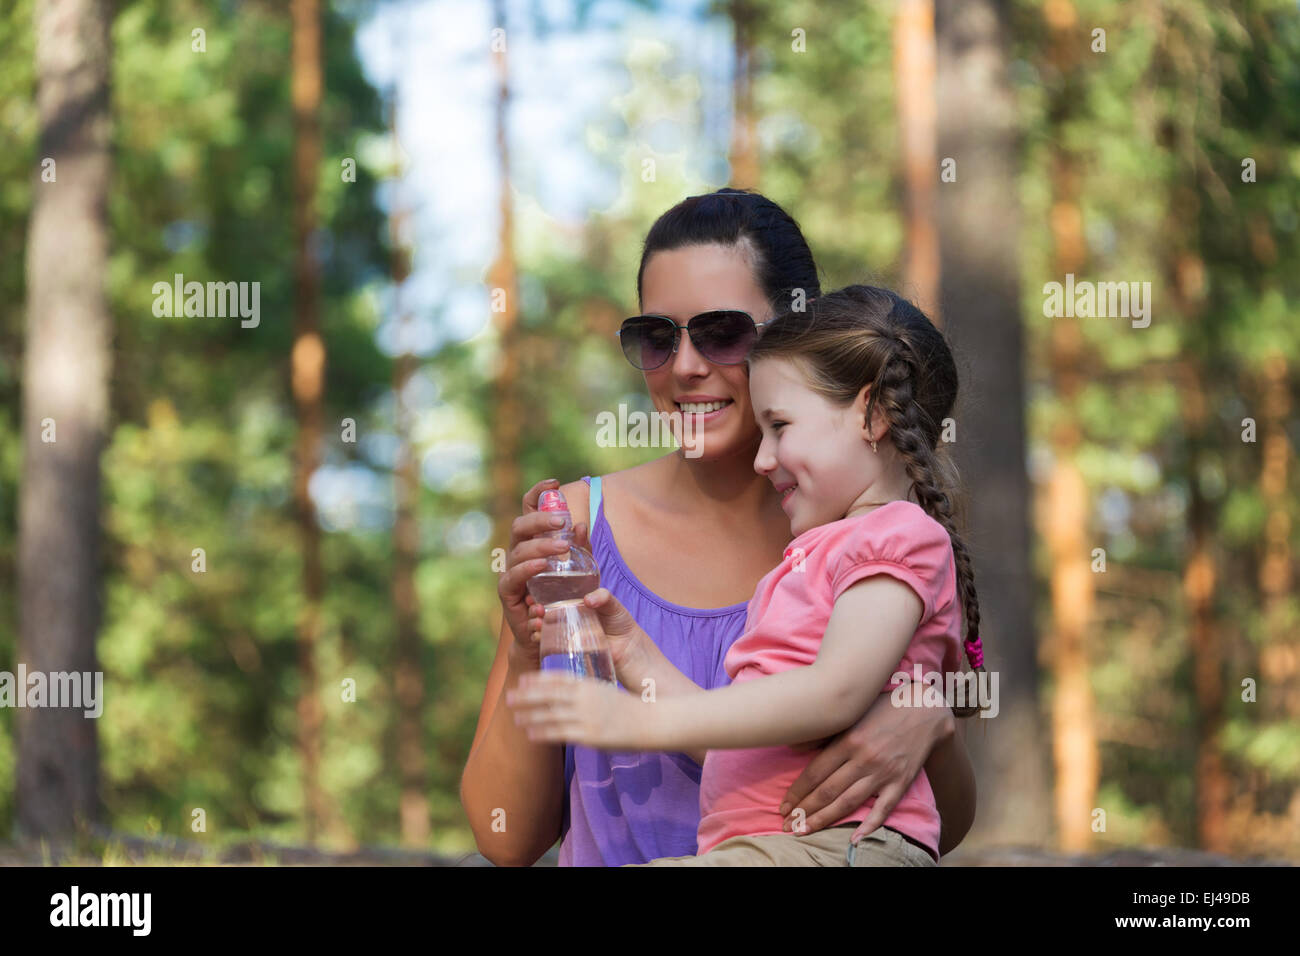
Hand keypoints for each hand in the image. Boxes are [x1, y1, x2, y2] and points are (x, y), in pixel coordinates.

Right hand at [497, 478, 591, 666]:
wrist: (548, 635)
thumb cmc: (563, 598)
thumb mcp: (579, 572)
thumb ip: (580, 549)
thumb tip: (582, 525)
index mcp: (533, 542)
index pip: (528, 511)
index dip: (537, 493)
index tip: (553, 482)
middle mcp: (518, 553)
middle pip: (520, 526)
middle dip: (540, 520)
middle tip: (563, 521)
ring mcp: (511, 573)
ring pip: (517, 551)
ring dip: (539, 546)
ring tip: (562, 547)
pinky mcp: (508, 595)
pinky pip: (512, 579)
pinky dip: (526, 572)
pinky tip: (541, 567)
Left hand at [506, 672, 649, 749]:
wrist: (652, 722)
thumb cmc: (630, 709)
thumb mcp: (607, 692)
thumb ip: (588, 693)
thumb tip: (569, 696)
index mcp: (590, 684)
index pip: (558, 678)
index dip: (538, 679)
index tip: (522, 680)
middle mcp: (585, 697)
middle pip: (548, 695)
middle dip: (526, 696)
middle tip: (508, 697)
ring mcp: (586, 716)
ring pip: (550, 714)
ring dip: (529, 715)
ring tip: (514, 718)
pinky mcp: (589, 735)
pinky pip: (560, 732)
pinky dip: (542, 732)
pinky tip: (530, 733)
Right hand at [526, 587, 648, 679]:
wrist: (628, 649)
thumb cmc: (621, 622)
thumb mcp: (613, 604)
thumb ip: (603, 596)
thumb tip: (587, 600)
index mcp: (576, 604)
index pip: (556, 596)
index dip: (543, 594)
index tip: (535, 593)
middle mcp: (568, 617)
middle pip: (545, 611)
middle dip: (536, 609)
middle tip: (535, 608)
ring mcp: (566, 633)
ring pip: (544, 626)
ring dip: (535, 624)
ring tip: (538, 623)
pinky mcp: (566, 648)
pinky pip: (550, 643)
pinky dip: (541, 639)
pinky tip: (539, 636)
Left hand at [778, 686, 948, 841]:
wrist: (925, 709)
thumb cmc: (882, 707)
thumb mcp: (851, 712)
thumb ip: (824, 731)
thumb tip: (793, 746)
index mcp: (848, 740)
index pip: (815, 773)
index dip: (796, 792)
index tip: (783, 806)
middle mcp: (863, 758)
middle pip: (827, 791)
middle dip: (804, 811)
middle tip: (787, 824)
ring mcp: (883, 772)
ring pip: (848, 802)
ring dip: (824, 820)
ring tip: (805, 831)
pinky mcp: (901, 782)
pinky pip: (883, 808)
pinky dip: (870, 825)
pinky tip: (854, 839)